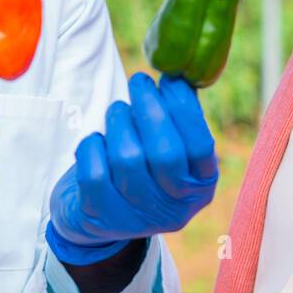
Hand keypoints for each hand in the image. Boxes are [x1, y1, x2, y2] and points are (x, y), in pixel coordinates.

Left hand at [47, 72, 217, 264]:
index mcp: (199, 187)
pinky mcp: (100, 217)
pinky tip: (97, 142)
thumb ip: (176, 116)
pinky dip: (92, 147)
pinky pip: (94, 172)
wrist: (98, 215)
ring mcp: (137, 218)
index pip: (200, 146)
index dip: (185, 108)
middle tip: (139, 81)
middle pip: (165, 154)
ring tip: (117, 112)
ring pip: (127, 159)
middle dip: (150, 109)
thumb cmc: (140, 166)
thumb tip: (179, 73)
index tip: (169, 78)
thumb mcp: (167, 147)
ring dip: (119, 123)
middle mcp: (173, 209)